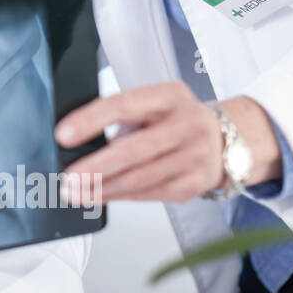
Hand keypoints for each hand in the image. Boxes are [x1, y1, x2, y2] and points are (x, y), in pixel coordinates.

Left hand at [54, 82, 281, 203]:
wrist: (229, 141)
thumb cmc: (176, 119)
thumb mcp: (154, 104)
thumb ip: (122, 116)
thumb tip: (78, 143)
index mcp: (170, 96)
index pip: (124, 105)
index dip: (90, 120)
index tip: (63, 134)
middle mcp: (186, 125)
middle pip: (134, 149)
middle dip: (95, 167)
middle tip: (68, 177)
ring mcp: (194, 157)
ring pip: (140, 178)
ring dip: (102, 188)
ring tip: (75, 192)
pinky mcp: (194, 184)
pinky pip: (149, 193)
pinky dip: (119, 196)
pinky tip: (99, 196)